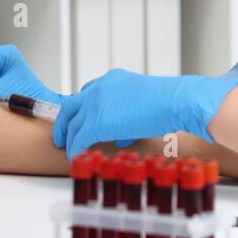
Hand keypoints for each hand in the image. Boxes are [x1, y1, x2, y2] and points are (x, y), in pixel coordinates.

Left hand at [51, 70, 235, 159]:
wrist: (175, 101)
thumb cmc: (169, 103)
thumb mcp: (143, 104)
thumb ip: (128, 118)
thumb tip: (121, 137)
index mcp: (112, 79)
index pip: (87, 93)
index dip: (81, 110)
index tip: (80, 121)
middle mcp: (100, 87)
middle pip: (72, 106)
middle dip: (65, 123)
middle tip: (62, 136)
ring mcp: (96, 103)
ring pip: (72, 124)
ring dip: (69, 139)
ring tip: (68, 150)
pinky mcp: (97, 121)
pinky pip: (78, 138)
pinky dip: (75, 149)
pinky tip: (75, 157)